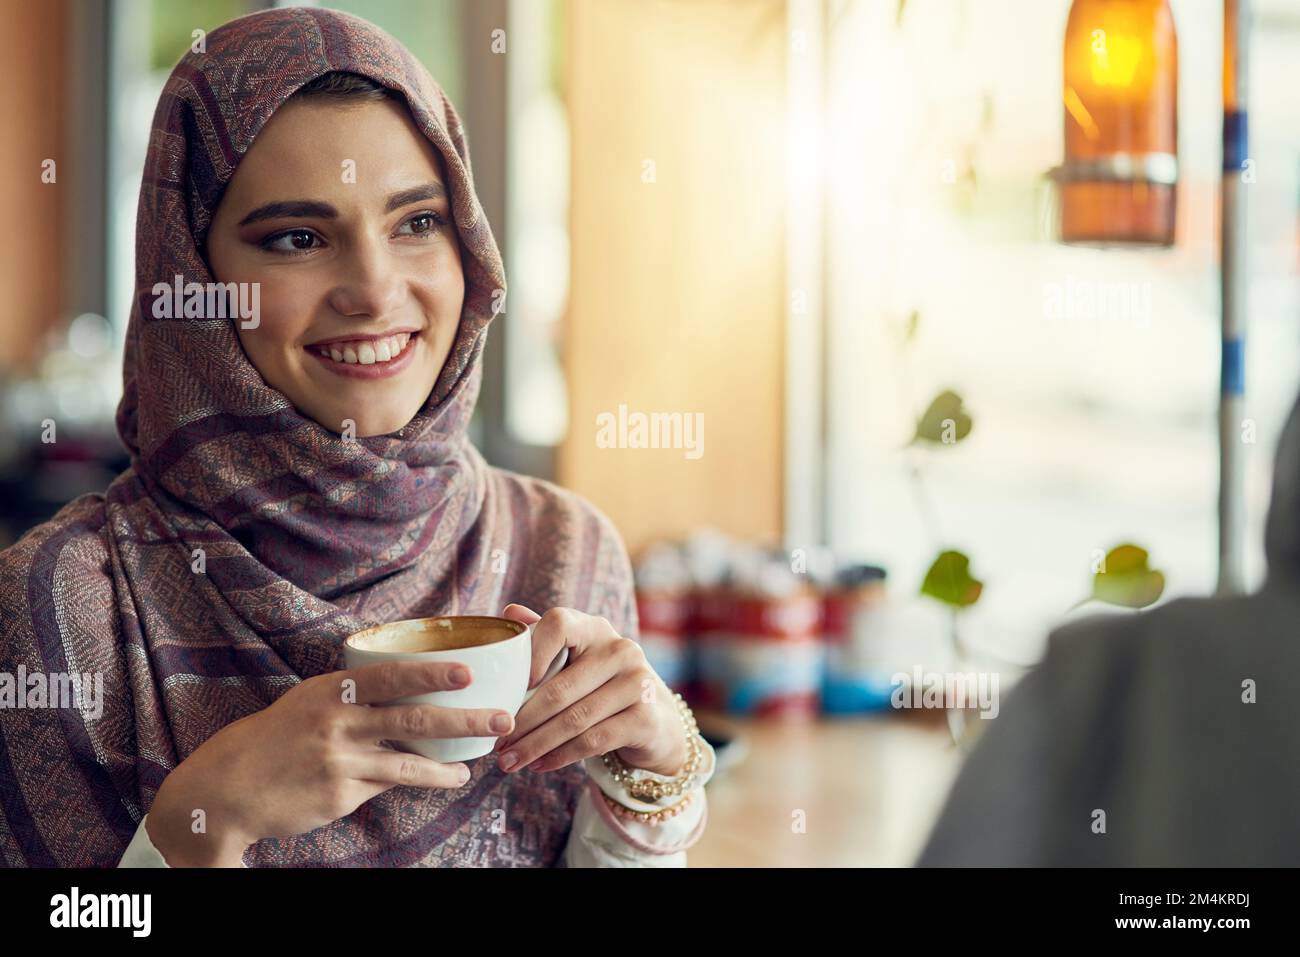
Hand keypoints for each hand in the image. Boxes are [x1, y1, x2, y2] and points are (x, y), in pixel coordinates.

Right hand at [145, 660, 516, 865]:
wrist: (229, 786)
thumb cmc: (278, 736)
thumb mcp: (311, 700)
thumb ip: (357, 695)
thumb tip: (410, 688)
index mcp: (331, 691)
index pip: (390, 677)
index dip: (431, 673)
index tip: (468, 671)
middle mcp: (337, 723)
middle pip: (412, 718)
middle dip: (463, 719)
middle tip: (500, 719)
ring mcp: (339, 761)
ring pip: (407, 761)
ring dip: (446, 764)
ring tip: (473, 766)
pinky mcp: (340, 794)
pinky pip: (386, 784)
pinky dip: (418, 780)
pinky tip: (443, 778)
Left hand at [491, 605, 688, 776]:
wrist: (657, 721)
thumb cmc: (603, 687)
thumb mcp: (579, 659)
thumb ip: (548, 638)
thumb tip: (510, 613)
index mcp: (597, 629)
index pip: (558, 625)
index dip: (530, 653)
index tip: (508, 688)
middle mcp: (621, 650)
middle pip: (559, 688)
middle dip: (521, 721)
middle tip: (496, 743)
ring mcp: (637, 683)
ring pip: (573, 719)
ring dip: (535, 745)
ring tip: (509, 761)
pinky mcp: (645, 718)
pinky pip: (592, 741)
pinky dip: (560, 756)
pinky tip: (539, 765)